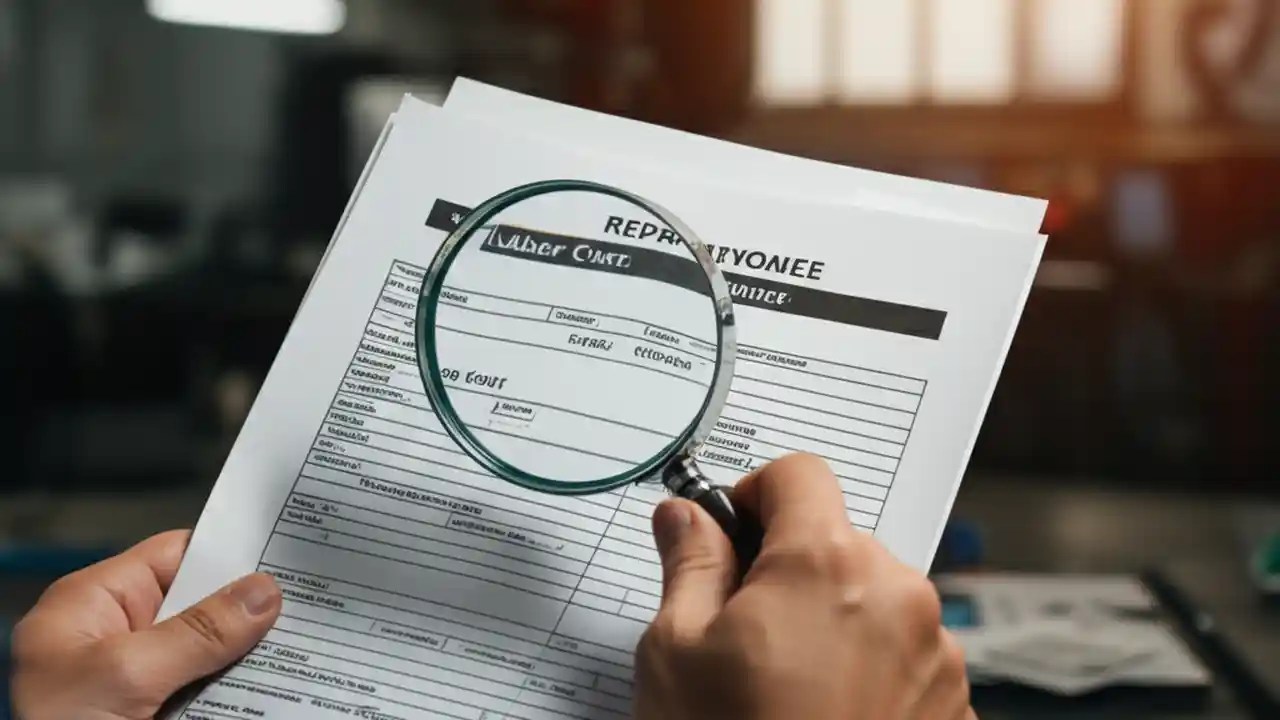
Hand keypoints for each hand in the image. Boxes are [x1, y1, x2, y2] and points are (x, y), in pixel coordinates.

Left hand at [10, 530, 281, 719]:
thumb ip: (199, 632)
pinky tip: (277, 682)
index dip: (226, 554)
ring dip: (247, 653)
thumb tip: (264, 591)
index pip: (172, 557)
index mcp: (92, 603)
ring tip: (303, 643)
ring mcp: (132, 677)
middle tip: (305, 606)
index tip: (285, 556)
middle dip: (246, 610)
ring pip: (206, 652)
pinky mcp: (150, 710)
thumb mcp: (129, 673)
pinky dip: (236, 687)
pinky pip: (204, 688)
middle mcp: (113, 634)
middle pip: (197, 605)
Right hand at [636, 453, 972, 719]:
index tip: (731, 531)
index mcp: (829, 564)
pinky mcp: (953, 705)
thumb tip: (686, 520)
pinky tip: (821, 711)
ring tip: (783, 684)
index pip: (800, 473)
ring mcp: (935, 655)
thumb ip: (688, 563)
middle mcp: (900, 596)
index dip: (754, 493)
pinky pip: (904, 655)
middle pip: (839, 540)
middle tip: (742, 626)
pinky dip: (866, 668)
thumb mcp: (677, 651)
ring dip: (833, 619)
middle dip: (790, 568)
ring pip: (873, 599)